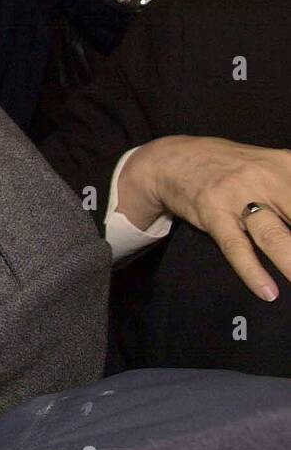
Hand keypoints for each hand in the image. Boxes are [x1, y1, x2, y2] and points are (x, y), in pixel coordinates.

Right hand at [118, 136, 290, 299]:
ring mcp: (236, 195)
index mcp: (285, 166)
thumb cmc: (226, 167)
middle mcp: (265, 178)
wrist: (171, 158)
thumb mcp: (269, 168)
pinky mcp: (212, 212)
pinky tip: (267, 292)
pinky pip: (235, 246)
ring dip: (290, 260)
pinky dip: (253, 271)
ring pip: (274, 235)